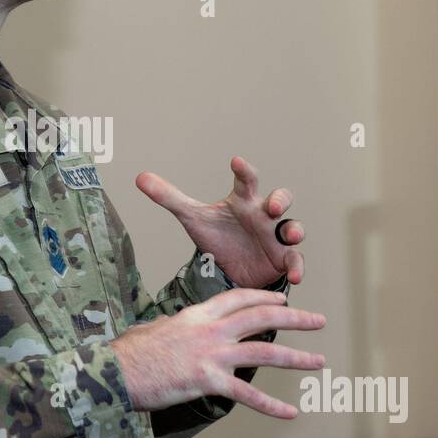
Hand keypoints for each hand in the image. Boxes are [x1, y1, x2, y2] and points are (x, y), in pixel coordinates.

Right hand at [110, 288, 326, 418]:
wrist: (116, 372)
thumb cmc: (129, 354)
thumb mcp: (153, 329)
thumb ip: (171, 326)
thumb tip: (170, 325)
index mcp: (196, 314)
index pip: (238, 299)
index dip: (264, 298)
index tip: (282, 301)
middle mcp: (209, 330)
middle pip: (261, 317)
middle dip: (294, 318)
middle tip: (318, 321)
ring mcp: (211, 354)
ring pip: (264, 351)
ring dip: (296, 356)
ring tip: (319, 361)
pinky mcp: (208, 381)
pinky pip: (248, 394)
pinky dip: (272, 406)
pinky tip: (291, 413)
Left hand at [135, 155, 304, 288]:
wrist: (228, 269)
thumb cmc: (217, 236)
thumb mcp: (192, 218)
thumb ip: (169, 198)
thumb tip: (139, 177)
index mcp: (243, 201)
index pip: (246, 180)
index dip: (243, 170)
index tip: (236, 162)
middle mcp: (264, 215)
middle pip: (280, 199)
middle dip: (279, 200)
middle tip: (272, 206)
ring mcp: (276, 236)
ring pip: (293, 227)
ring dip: (295, 230)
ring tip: (290, 235)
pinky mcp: (283, 259)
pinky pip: (295, 259)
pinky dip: (297, 266)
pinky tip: (295, 275)